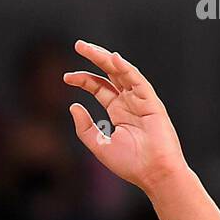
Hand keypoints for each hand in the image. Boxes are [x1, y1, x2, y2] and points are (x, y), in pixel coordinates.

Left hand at [63, 43, 185, 193]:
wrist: (154, 174)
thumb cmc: (131, 164)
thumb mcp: (100, 145)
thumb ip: (85, 128)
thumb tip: (73, 106)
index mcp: (118, 112)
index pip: (99, 87)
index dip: (83, 80)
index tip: (66, 78)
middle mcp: (129, 102)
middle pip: (110, 74)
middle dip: (94, 58)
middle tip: (78, 45)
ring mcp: (141, 100)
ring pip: (122, 72)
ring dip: (106, 58)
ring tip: (88, 48)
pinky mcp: (151, 103)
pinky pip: (138, 81)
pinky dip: (126, 69)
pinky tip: (113, 59)